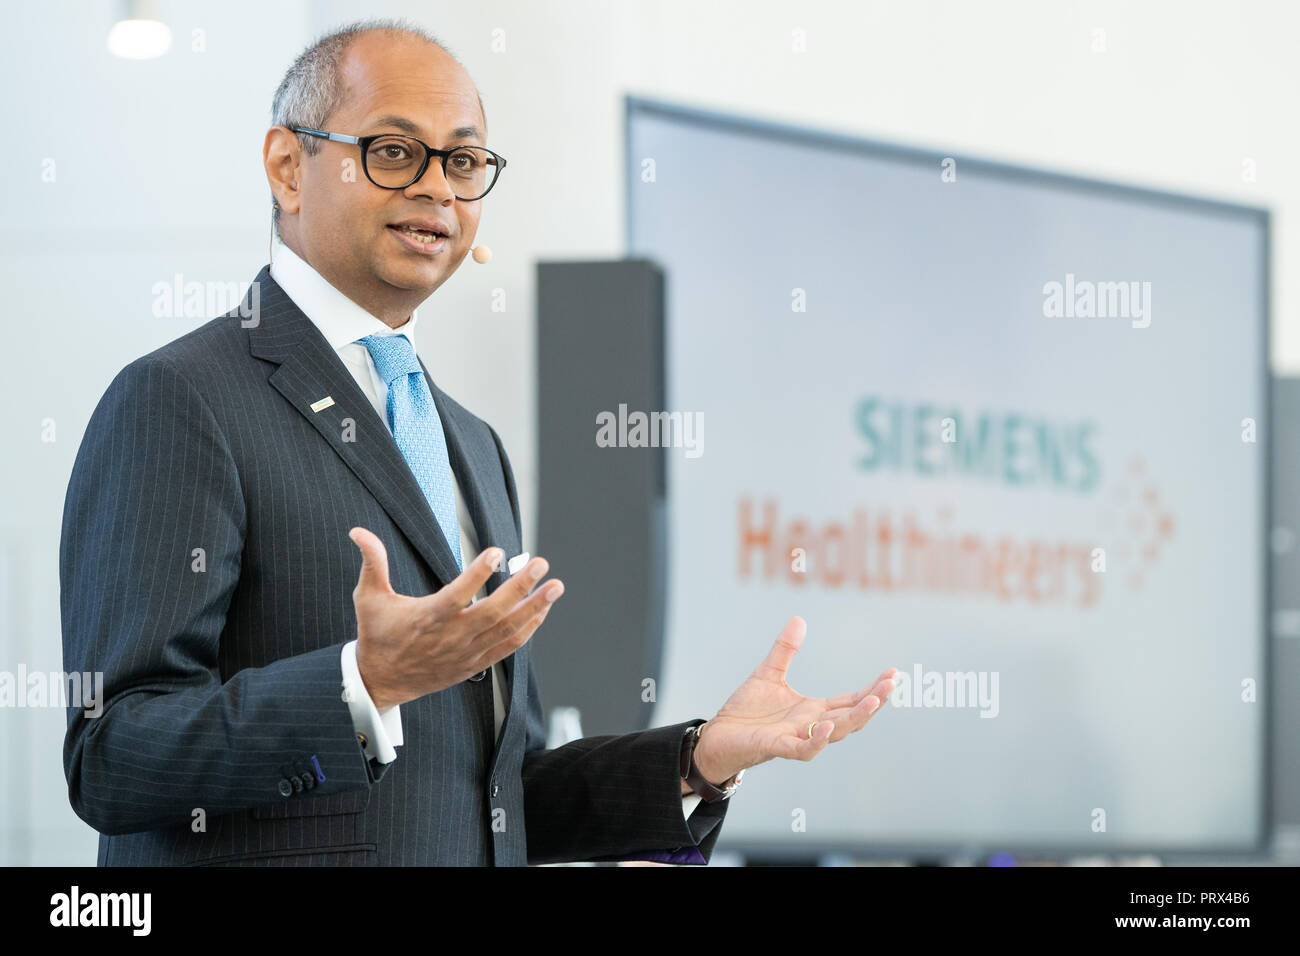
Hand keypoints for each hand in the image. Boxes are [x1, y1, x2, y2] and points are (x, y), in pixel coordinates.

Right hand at [348, 527, 563, 710]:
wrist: (381, 682)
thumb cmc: (377, 635)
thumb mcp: (368, 598)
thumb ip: (372, 562)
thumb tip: (358, 531)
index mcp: (428, 617)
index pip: (459, 594)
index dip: (479, 573)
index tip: (497, 552)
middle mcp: (452, 636)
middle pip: (493, 612)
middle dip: (521, 587)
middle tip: (541, 563)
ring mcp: (467, 652)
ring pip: (507, 630)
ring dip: (535, 608)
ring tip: (555, 587)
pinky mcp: (475, 665)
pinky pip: (508, 648)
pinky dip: (528, 630)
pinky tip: (541, 611)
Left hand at [690, 616, 897, 784]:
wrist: (719, 736)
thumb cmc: (746, 712)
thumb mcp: (768, 673)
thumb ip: (785, 650)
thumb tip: (799, 619)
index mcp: (813, 710)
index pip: (851, 701)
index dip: (872, 690)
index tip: (893, 673)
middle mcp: (810, 725)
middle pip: (851, 717)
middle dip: (873, 702)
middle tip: (891, 684)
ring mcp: (796, 738)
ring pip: (835, 734)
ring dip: (854, 719)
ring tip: (872, 701)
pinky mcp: (777, 747)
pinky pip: (803, 749)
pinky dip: (817, 740)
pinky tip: (827, 725)